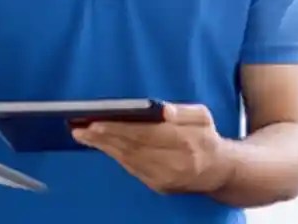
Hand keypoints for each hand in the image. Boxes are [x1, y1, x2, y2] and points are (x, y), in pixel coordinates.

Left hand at [72, 103, 234, 194]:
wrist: (217, 170)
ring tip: (83, 135)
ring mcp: (165, 178)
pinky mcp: (158, 186)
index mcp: (187, 142)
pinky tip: (101, 145)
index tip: (97, 121)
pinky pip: (131, 168)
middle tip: (80, 127)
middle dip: (104, 137)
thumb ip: (183, 112)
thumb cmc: (206, 137)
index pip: (146, 134)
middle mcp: (175, 163)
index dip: (120, 128)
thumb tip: (163, 111)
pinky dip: (114, 156)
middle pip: (133, 148)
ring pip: (128, 159)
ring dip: (104, 147)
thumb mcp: (202, 116)